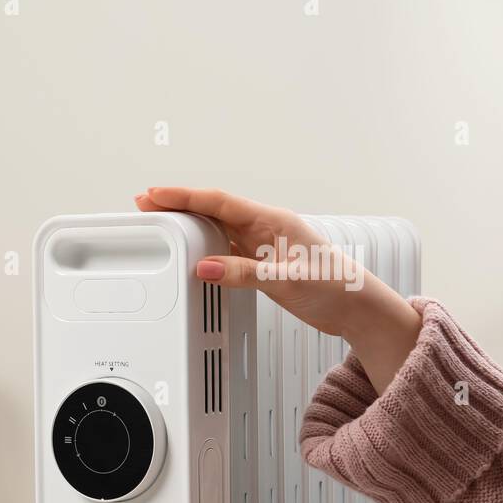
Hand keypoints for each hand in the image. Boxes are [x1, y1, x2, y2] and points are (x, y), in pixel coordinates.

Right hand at [135, 186, 421, 393]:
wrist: (356, 308)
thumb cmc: (335, 287)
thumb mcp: (285, 280)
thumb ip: (242, 273)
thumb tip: (204, 267)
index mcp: (272, 221)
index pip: (219, 201)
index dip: (184, 196)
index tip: (156, 194)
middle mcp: (265, 228)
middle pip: (212, 209)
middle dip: (177, 205)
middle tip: (146, 205)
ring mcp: (262, 245)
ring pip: (216, 228)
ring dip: (188, 225)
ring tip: (159, 223)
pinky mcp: (260, 263)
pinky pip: (224, 248)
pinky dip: (202, 247)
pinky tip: (189, 251)